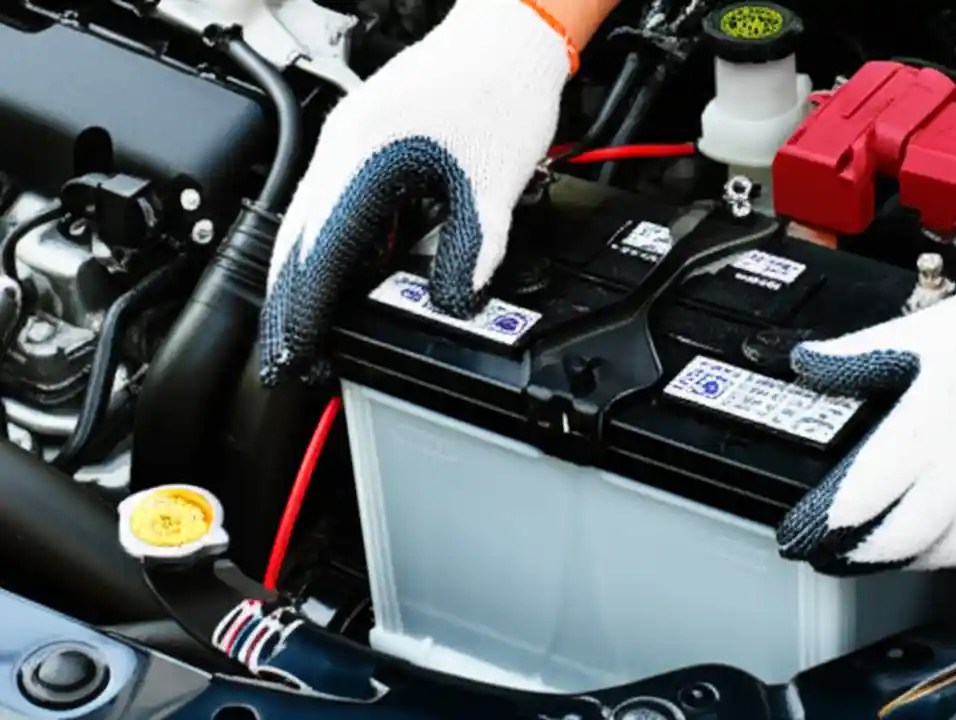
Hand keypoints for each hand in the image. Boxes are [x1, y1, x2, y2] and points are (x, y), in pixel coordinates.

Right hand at [259, 0, 571, 384]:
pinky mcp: (366, 136)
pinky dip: (328, 243)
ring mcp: (350, 137)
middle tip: (283, 353)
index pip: (316, 253)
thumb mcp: (494, 184)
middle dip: (287, 302)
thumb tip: (456, 303)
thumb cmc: (502, 87)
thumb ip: (472, 250)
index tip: (292, 353)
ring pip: (309, 220)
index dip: (302, 310)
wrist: (513, 33)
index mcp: (363, 155)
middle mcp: (344, 144)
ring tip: (303, 321)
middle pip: (297, 239)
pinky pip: (332, 200)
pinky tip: (339, 268)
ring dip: (304, 274)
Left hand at [776, 256, 955, 572]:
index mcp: (925, 434)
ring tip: (888, 535)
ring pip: (940, 557)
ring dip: (907, 551)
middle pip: (891, 544)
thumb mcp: (930, 330)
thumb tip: (810, 363)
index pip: (854, 506)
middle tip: (834, 545)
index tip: (802, 530)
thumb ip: (862, 355)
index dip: (820, 522)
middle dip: (854, 550)